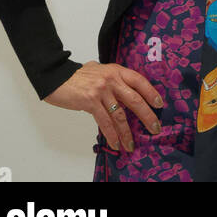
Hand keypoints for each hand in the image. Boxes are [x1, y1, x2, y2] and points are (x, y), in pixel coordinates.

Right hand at [44, 61, 163, 152]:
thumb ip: (114, 79)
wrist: (57, 77)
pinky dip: (111, 134)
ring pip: (119, 115)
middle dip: (146, 116)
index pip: (140, 81)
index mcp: (117, 71)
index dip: (151, 93)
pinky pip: (104, 121)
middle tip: (155, 128)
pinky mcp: (90, 102)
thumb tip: (126, 90)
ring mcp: (101, 91)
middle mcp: (112, 80)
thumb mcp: (101, 71)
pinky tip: (115, 143)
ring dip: (127, 132)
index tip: (159, 105)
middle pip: (134, 100)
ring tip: (131, 144)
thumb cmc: (79, 76)